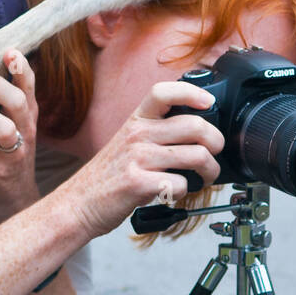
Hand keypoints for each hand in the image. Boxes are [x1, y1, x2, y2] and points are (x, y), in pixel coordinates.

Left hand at [0, 49, 39, 225]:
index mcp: (27, 115)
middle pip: (16, 102)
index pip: (28, 87)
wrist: (15, 200)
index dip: (21, 68)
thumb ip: (0, 101)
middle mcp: (25, 131)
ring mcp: (13, 154)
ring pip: (3, 129)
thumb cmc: (7, 152)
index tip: (8, 51)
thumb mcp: (12, 124)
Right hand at [56, 81, 223, 239]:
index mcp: (136, 120)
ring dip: (209, 171)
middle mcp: (138, 134)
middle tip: (215, 153)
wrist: (79, 203)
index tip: (209, 102)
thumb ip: (156, 131)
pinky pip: (181, 183)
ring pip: (196, 156)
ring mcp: (138, 158)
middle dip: (216, 142)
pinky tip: (177, 192)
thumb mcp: (128, 141)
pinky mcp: (139, 183)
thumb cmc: (109, 175)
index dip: (192, 92)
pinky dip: (186, 192)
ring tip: (204, 177)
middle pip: (195, 125)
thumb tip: (197, 131)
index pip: (164, 92)